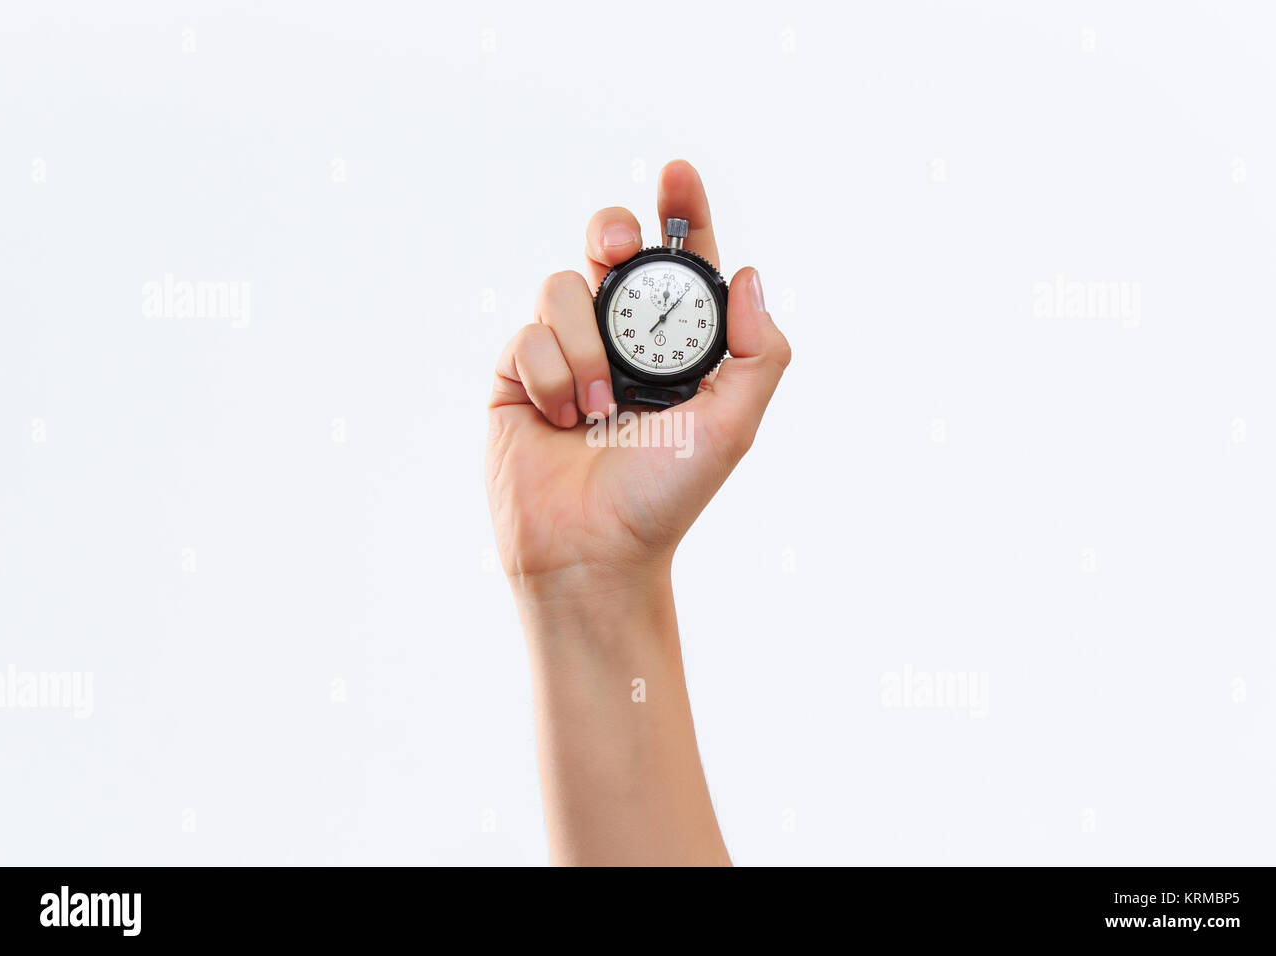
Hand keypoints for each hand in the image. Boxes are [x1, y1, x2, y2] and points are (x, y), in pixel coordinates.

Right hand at [486, 160, 791, 593]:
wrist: (592, 552)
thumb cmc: (665, 496)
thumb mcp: (733, 426)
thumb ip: (756, 352)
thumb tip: (748, 275)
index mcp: (675, 345)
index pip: (680, 263)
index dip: (682, 212)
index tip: (678, 173)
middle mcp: (618, 339)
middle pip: (608, 248)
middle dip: (610, 232)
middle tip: (618, 249)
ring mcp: (565, 353)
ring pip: (561, 288)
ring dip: (584, 346)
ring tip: (598, 409)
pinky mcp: (519, 374)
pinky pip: (527, 335)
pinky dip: (551, 375)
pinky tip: (561, 422)